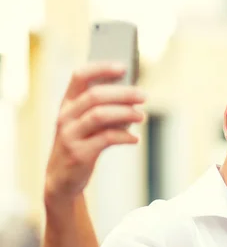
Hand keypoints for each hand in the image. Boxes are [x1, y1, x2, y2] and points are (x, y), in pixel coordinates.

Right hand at [45, 62, 145, 201]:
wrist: (62, 180)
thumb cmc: (81, 146)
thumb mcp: (85, 126)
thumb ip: (102, 111)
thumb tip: (132, 99)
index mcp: (67, 104)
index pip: (80, 76)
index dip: (101, 68)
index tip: (123, 66)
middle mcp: (66, 116)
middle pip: (95, 96)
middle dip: (123, 93)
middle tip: (143, 96)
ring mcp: (70, 135)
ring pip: (99, 115)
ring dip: (125, 113)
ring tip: (142, 115)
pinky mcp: (79, 153)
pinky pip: (106, 139)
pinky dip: (124, 137)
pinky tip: (135, 139)